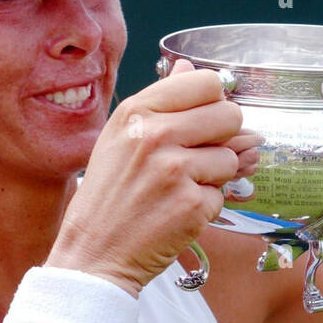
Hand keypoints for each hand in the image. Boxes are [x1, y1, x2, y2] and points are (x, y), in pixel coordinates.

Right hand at [48, 58, 247, 295]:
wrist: (93, 254)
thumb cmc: (107, 198)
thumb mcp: (120, 138)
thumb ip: (159, 102)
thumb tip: (187, 67)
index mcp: (137, 112)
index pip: (206, 83)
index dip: (212, 103)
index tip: (201, 121)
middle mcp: (155, 135)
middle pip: (229, 115)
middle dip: (221, 138)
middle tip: (195, 159)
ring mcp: (175, 170)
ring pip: (230, 158)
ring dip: (213, 177)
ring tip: (177, 191)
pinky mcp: (192, 205)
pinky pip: (222, 195)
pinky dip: (205, 208)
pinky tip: (175, 214)